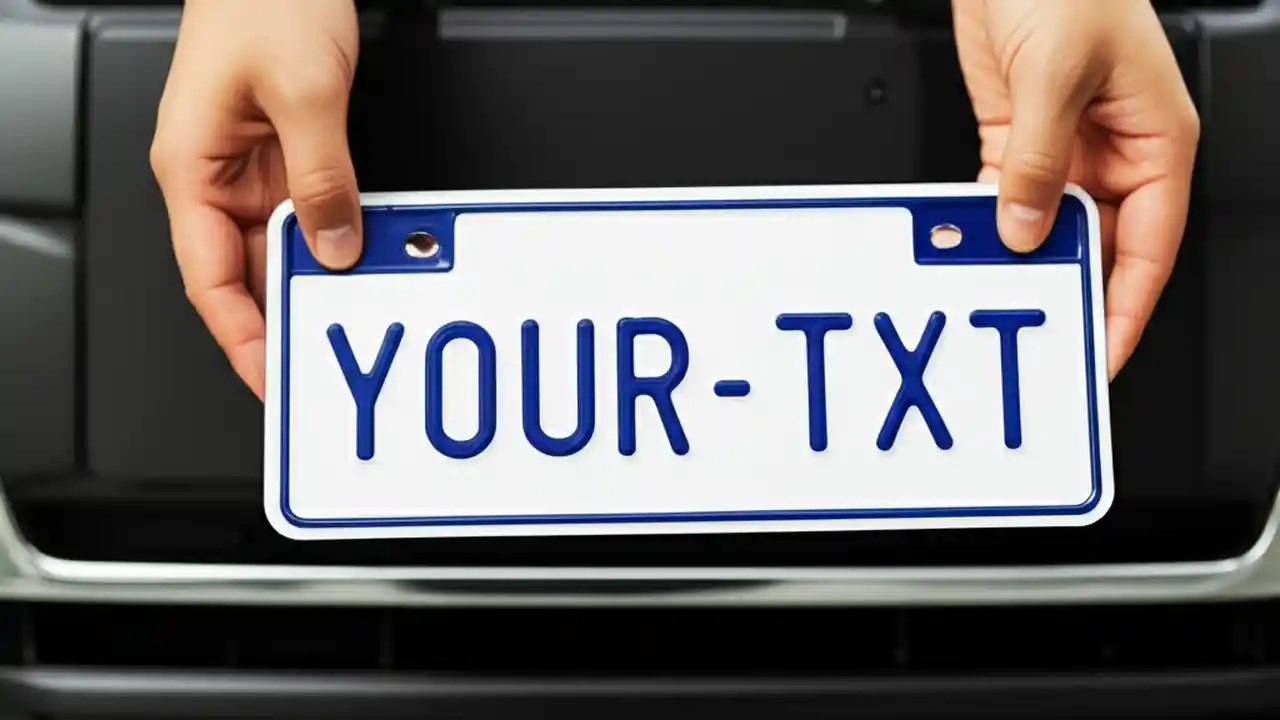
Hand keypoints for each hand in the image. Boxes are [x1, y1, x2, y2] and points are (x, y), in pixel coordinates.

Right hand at [150, 0, 361, 398]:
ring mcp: (249, 164)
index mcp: (191, 167)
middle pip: (246, 271)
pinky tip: (357, 255)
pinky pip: (306, 210)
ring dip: (314, 277)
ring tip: (348, 315)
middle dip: (283, 316)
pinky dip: (331, 236)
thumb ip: (322, 178)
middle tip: (324, 357)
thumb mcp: (304, 93)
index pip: (210, 279)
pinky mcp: (282, 150)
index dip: (240, 337)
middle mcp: (214, 173)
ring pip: (280, 244)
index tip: (269, 378)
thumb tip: (334, 246)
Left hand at [953, 0, 1199, 377]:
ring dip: (1023, 258)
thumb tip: (1023, 226)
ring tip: (997, 295)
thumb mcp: (1056, 72)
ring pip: (1049, 227)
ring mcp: (1065, 148)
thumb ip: (1037, 157)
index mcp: (1156, 139)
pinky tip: (970, 246)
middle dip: (1072, 289)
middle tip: (1044, 336)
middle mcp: (1115, 152)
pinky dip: (988, 222)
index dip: (1127, 305)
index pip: (1150, 246)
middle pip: (1100, 245)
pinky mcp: (1018, 139)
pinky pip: (1007, 196)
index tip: (1105, 351)